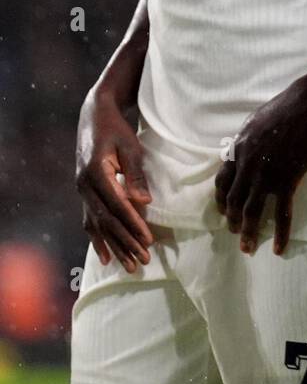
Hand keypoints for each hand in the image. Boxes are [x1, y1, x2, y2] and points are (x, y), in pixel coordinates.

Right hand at [75, 91, 152, 271]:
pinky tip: (106, 257)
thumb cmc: (117, 129)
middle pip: (107, 221)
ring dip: (114, 247)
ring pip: (97, 225)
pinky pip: (89, 221)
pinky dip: (98, 240)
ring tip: (129, 266)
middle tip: (143, 261)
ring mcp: (81, 191)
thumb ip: (136, 174)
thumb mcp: (130, 146)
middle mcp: (84, 186)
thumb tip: (143, 202)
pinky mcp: (84, 193)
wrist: (94, 116)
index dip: (133, 225)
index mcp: (96, 173)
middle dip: (126, 243)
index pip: (117, 206)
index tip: (148, 241)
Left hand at [215, 71, 306, 255]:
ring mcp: (267, 176)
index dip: (220, 201)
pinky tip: (279, 248)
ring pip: (252, 212)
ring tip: (248, 248)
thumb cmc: (280, 109)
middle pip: (233, 202)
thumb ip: (243, 143)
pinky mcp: (288, 181)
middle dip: (232, 222)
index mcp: (237, 152)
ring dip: (248, 233)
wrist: (305, 107)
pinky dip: (281, 234)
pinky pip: (283, 214)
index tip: (223, 211)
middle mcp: (247, 167)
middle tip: (235, 233)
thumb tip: (239, 152)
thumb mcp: (251, 124)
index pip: (221, 184)